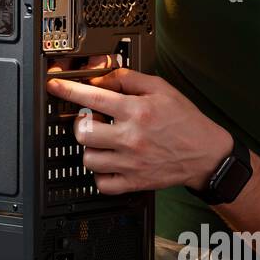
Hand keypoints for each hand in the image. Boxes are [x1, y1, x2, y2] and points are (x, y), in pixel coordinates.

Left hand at [45, 68, 232, 194]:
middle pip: (83, 132)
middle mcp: (131, 138)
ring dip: (90, 147)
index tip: (54, 85)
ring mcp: (130, 163)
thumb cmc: (185, 120)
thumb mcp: (161, 89)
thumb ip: (129, 80)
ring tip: (103, 140)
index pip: (93, 97)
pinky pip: (101, 182)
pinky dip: (99, 173)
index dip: (68, 90)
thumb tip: (103, 77)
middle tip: (93, 120)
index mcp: (136, 111)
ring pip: (88, 158)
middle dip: (82, 123)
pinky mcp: (133, 182)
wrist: (205, 154)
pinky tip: (108, 161)